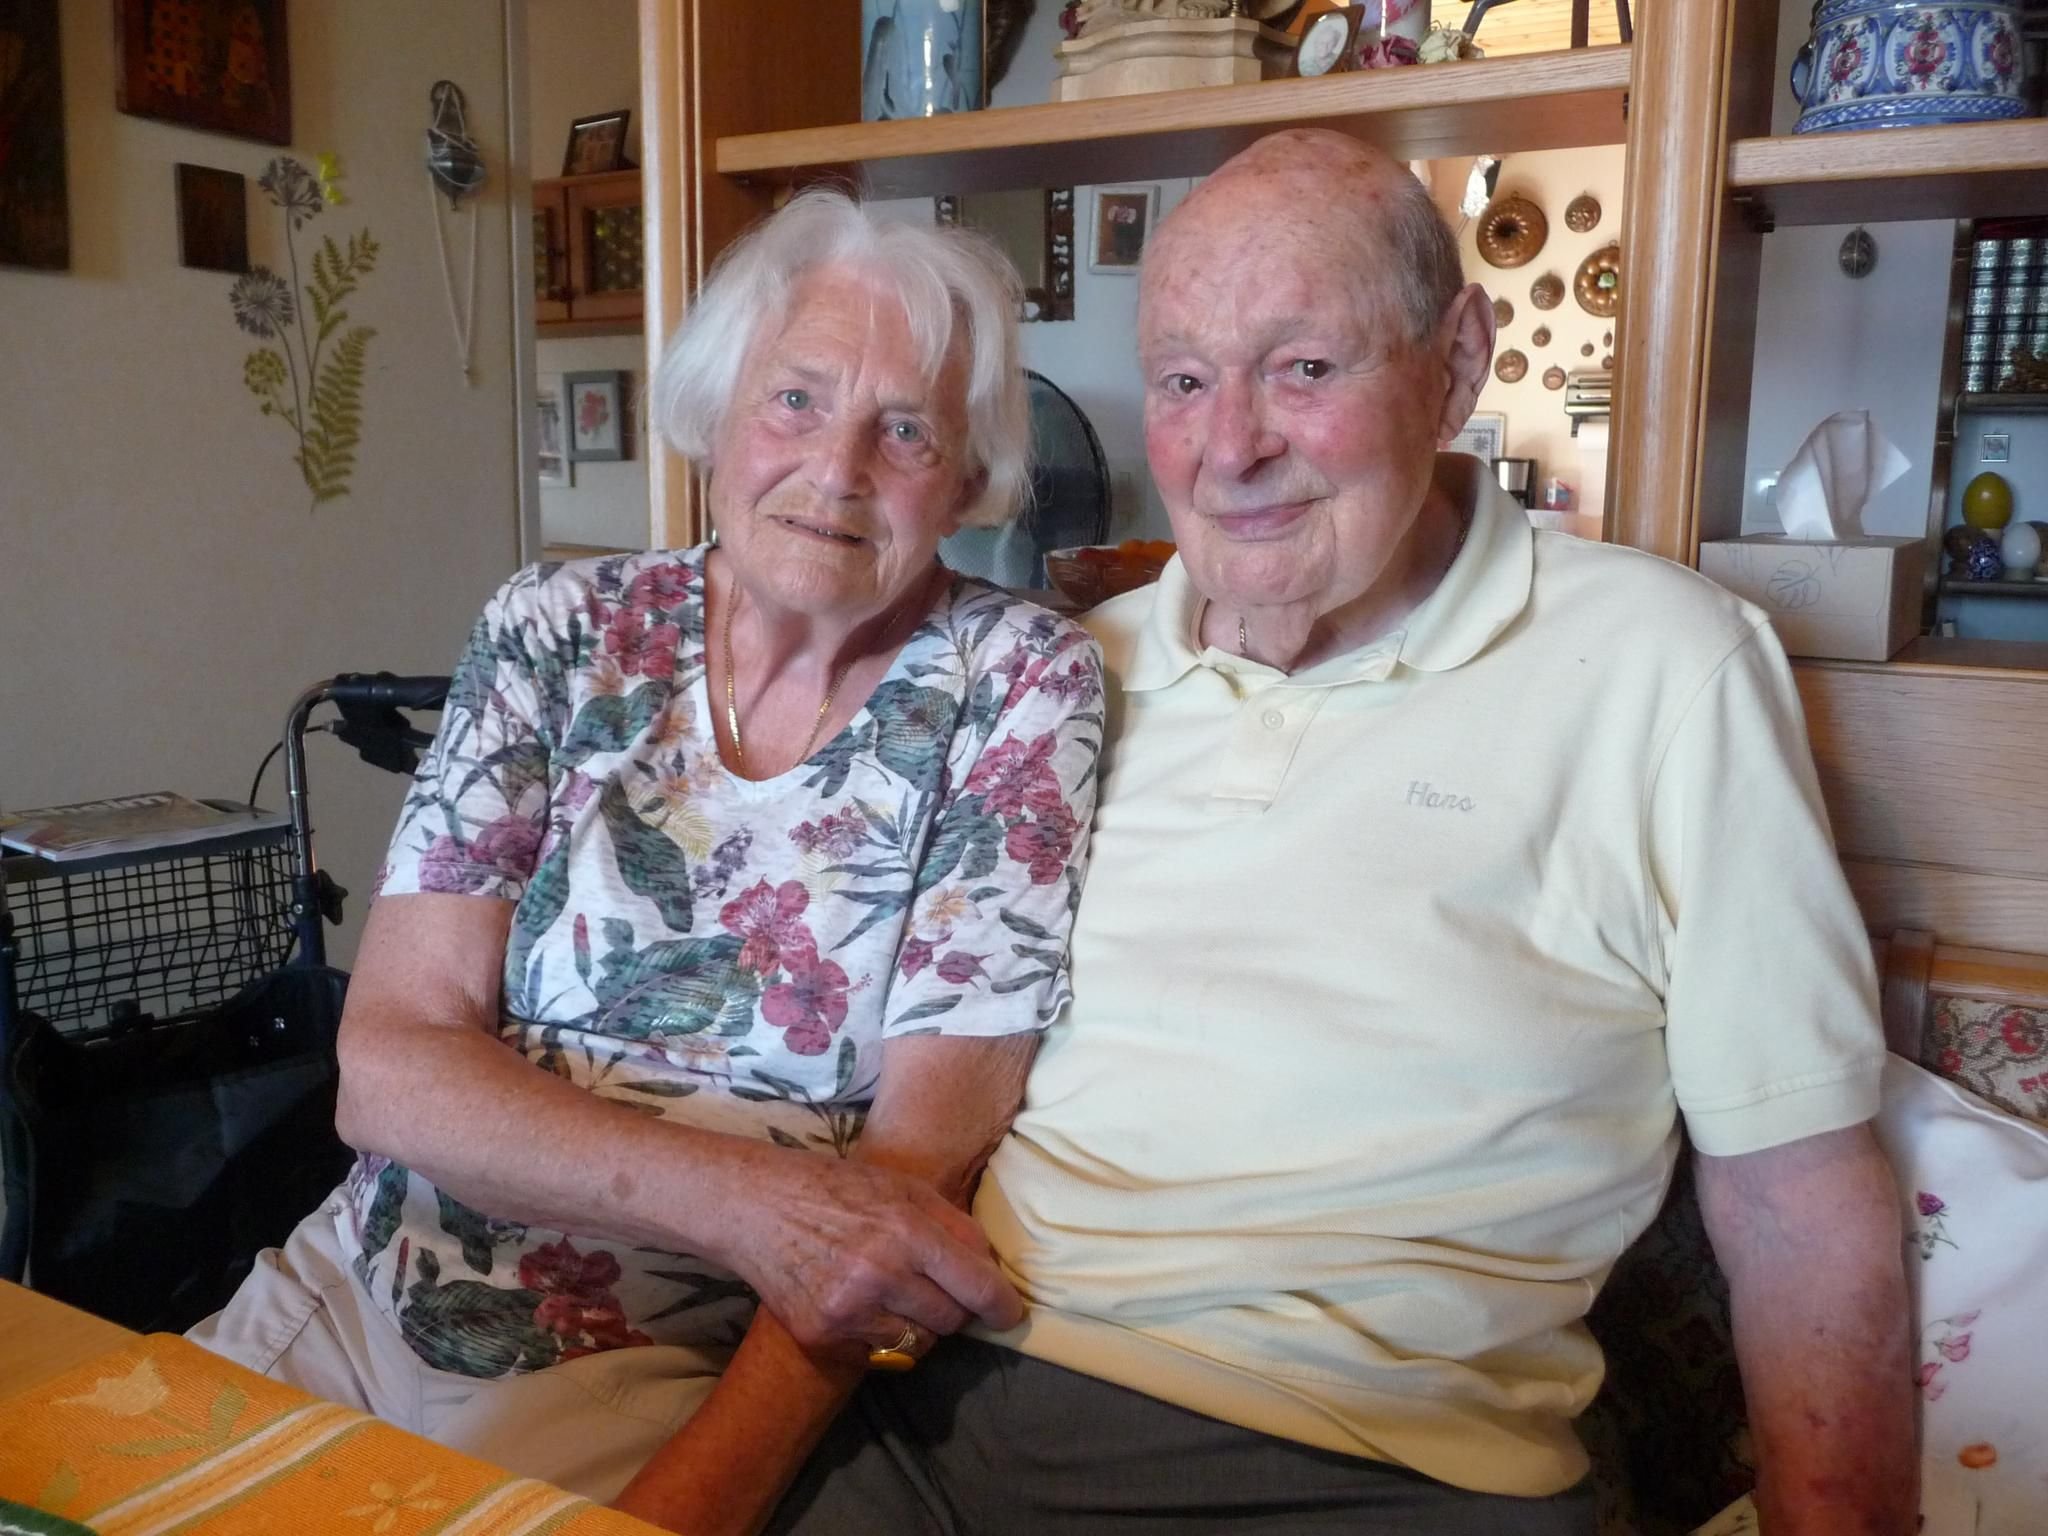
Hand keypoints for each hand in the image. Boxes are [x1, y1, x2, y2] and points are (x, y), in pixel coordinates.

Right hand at [714, 1149, 1023, 1354]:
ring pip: (918, 1343)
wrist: (755, 1208)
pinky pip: (877, 1353)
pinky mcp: (821, 1335)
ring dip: (919, 1325)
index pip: (976, 1286)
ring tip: (895, 1294)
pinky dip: (880, 1335)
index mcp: (906, 1230)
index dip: (1001, 1306)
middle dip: (954, 1307)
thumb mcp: (903, 1188)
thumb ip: (953, 1226)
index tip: (1009, 1313)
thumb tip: (990, 1268)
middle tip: (934, 1286)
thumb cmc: (836, 1188)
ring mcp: (848, 1310)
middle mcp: (880, 1275)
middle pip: (951, 1320)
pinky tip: (861, 1304)